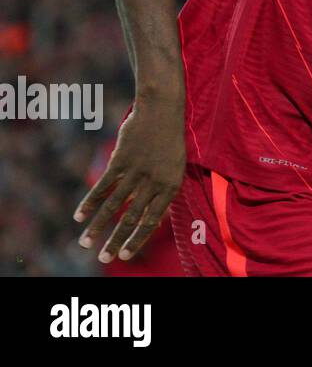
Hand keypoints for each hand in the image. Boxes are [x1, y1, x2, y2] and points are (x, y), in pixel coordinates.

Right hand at [74, 100, 186, 262]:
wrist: (162, 110)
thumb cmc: (169, 140)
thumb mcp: (174, 167)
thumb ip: (162, 192)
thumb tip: (153, 217)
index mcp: (171, 186)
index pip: (153, 220)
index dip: (138, 239)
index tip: (127, 255)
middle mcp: (154, 181)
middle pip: (132, 218)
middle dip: (117, 241)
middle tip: (105, 259)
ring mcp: (137, 170)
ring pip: (114, 205)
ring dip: (98, 226)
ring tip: (85, 243)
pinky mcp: (121, 160)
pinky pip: (103, 186)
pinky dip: (90, 202)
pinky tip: (79, 217)